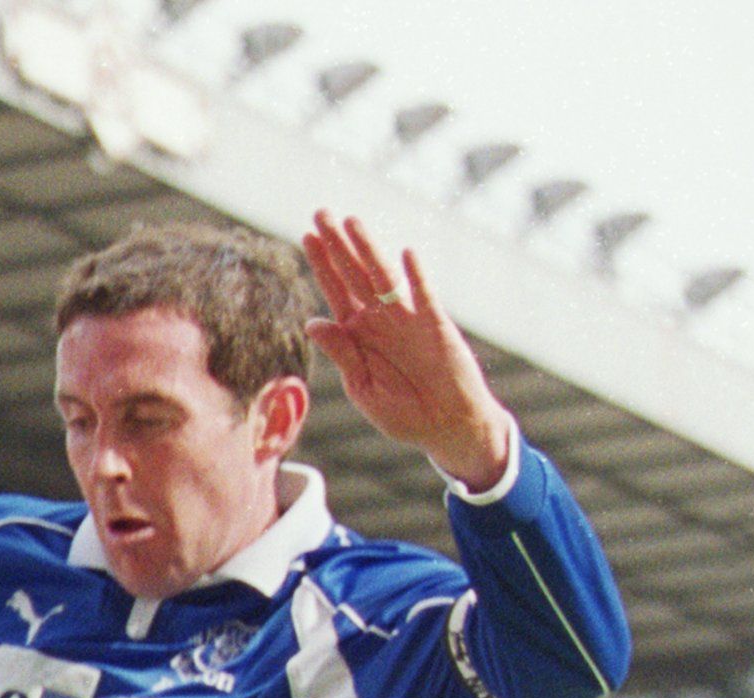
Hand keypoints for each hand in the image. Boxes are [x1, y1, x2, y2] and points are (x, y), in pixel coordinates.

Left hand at [301, 214, 512, 490]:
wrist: (446, 428)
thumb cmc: (404, 412)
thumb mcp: (363, 388)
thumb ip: (343, 355)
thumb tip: (313, 322)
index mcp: (359, 335)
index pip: (336, 292)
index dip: (322, 264)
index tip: (306, 236)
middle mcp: (381, 320)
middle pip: (355, 275)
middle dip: (337, 245)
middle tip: (321, 213)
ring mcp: (409, 320)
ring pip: (385, 278)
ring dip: (368, 250)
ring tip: (352, 222)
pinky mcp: (437, 327)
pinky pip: (426, 298)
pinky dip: (416, 278)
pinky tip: (406, 255)